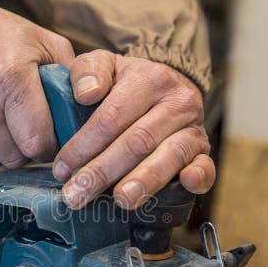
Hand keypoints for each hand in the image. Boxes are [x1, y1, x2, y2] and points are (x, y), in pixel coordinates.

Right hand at [0, 0, 73, 167]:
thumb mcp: (39, 38)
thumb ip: (69, 72)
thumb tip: (90, 104)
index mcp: (11, 77)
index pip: (37, 142)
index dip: (50, 147)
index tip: (51, 138)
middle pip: (14, 157)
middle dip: (26, 150)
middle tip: (27, 132)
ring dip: (2, 151)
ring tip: (4, 126)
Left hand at [52, 50, 215, 208]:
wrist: (167, 84)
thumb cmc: (126, 83)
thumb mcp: (104, 65)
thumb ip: (88, 71)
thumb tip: (85, 95)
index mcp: (147, 80)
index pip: (111, 117)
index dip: (84, 145)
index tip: (61, 169)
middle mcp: (176, 102)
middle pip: (137, 141)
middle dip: (103, 172)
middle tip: (77, 194)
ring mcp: (193, 127)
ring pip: (169, 155)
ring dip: (144, 181)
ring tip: (121, 201)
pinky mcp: (204, 150)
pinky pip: (206, 165)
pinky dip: (199, 177)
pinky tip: (186, 184)